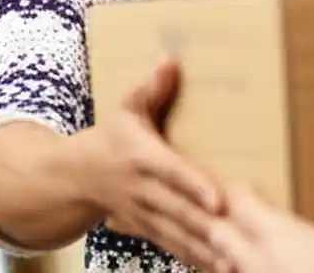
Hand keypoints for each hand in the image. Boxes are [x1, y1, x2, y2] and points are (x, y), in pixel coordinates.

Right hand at [73, 58, 224, 267]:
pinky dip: (198, 260)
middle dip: (210, 229)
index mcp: (143, 158)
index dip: (194, 186)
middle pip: (181, 212)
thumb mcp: (126, 109)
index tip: (218, 199)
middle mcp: (145, 191)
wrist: (71, 180)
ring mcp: (147, 215)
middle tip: (242, 242)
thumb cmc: (108, 140)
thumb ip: (150, 88)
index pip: (172, 172)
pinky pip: (176, 248)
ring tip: (238, 265)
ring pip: (180, 236)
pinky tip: (223, 269)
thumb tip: (170, 61)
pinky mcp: (150, 231)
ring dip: (208, 252)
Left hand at [209, 187, 313, 272]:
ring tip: (242, 257)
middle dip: (225, 227)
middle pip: (218, 232)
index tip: (250, 190)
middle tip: (239, 222)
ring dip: (227, 260)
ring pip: (222, 265)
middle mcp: (253, 257)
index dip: (242, 192)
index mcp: (274, 232)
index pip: (239, 199)